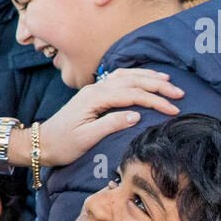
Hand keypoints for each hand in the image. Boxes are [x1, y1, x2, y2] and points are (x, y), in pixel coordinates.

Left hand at [32, 69, 183, 169]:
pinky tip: (144, 78)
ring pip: (125, 76)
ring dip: (147, 78)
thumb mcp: (86, 139)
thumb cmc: (63, 144)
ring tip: (168, 82)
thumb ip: (110, 125)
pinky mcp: (93, 93)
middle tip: (178, 94)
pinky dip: (134, 76)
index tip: (173, 109)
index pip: (131, 95)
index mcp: (94, 98)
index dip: (154, 100)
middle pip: (132, 81)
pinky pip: (117, 79)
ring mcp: (93, 89)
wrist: (42, 143)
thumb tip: (136, 115)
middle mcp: (94, 89)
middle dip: (157, 86)